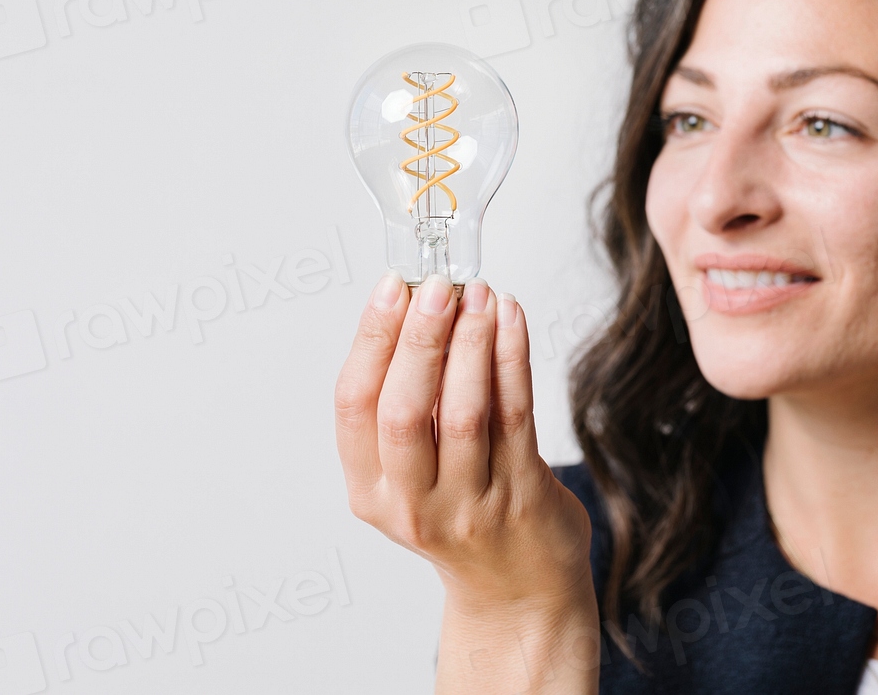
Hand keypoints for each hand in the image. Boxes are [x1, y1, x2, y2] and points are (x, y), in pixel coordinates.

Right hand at [335, 272, 598, 692]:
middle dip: (420, 339)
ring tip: (480, 293)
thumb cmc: (462, 513)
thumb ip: (405, 407)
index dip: (371, 340)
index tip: (391, 287)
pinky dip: (512, 359)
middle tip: (437, 285)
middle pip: (404, 411)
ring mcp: (469, 505)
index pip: (354, 406)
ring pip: (465, 411)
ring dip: (472, 342)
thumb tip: (415, 307)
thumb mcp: (410, 475)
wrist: (518, 592)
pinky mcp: (523, 497)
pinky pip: (516, 415)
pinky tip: (511, 320)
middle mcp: (412, 503)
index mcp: (370, 491)